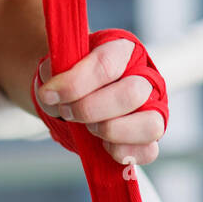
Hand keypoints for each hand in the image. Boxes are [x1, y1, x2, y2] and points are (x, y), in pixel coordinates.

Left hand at [33, 36, 161, 167]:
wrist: (75, 97)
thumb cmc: (72, 79)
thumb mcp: (58, 67)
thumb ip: (53, 71)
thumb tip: (52, 87)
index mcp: (122, 49)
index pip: (106, 63)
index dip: (75, 83)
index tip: (49, 94)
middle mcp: (145, 76)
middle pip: (131, 94)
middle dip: (90, 109)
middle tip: (67, 112)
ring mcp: (153, 108)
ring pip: (150, 124)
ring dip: (110, 130)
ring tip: (88, 128)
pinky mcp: (150, 136)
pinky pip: (148, 151)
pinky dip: (121, 152)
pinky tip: (102, 145)